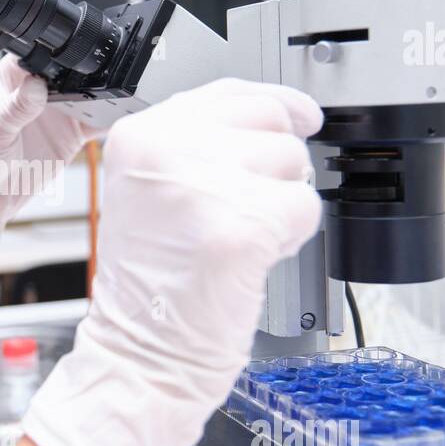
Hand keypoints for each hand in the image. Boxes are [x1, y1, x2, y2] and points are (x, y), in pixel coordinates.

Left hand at [0, 53, 99, 300]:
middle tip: (109, 72)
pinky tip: (120, 115)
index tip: (80, 53)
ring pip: (90, 93)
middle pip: (73, 70)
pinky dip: (110, 118)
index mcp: (15, 75)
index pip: (44, 54)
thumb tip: (36, 85)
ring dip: (105, 93)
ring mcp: (58, 110)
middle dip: (92, 70)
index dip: (62, 50)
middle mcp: (40, 87)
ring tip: (120, 92)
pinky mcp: (73, 133)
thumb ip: (16, 108)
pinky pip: (97, 121)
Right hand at [20, 77, 323, 445]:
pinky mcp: (241, 225)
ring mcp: (203, 185)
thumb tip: (274, 116)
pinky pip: (304, 209)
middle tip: (241, 210)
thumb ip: (198, 146)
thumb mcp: (151, 192)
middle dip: (274, 167)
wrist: (140, 354)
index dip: (273, 104)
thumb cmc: (150, 288)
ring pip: (292, 164)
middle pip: (270, 122)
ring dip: (278, 206)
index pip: (229, 91)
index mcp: (140, 136)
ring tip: (233, 240)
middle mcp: (166, 150)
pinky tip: (247, 260)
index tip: (296, 114)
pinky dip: (288, 240)